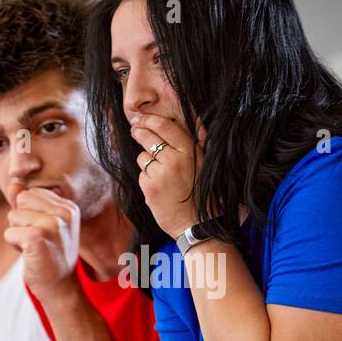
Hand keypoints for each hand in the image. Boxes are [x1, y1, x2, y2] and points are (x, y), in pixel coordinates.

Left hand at [5, 187, 80, 302]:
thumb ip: (26, 203)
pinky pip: (9, 233)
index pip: (29, 193)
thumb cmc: (49, 255)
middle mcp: (64, 212)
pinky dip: (14, 246)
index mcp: (68, 206)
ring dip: (17, 235)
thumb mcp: (41, 224)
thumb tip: (14, 182)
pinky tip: (29, 255)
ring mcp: (53, 224)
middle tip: (36, 241)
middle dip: (20, 222)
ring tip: (34, 248)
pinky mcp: (38, 237)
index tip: (42, 232)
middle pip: (20, 201)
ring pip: (13, 216)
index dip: (28, 214)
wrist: (60, 287)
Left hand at [131, 113, 203, 237]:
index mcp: (191, 150)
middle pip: (148, 137)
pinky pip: (142, 174)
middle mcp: (175, 159)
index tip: (140, 117)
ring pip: (142, 156)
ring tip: (160, 171)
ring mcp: (161, 173)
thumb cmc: (202, 192)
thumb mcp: (205, 163)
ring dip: (146, 160)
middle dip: (139, 131)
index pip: (165, 126)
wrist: (196, 223)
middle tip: (135, 128)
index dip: (149, 120)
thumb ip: (199, 141)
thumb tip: (196, 119)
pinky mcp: (149, 187)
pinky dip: (147, 177)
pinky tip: (159, 186)